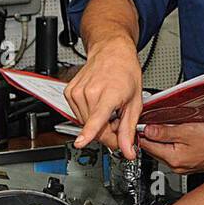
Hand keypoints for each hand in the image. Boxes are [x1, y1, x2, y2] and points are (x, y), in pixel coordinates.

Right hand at [63, 36, 142, 154]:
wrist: (112, 53)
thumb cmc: (125, 72)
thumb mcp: (135, 103)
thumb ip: (129, 130)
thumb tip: (127, 151)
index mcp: (108, 94)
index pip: (96, 118)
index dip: (88, 133)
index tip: (80, 142)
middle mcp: (89, 93)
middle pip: (93, 129)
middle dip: (107, 132)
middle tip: (118, 119)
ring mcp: (76, 92)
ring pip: (85, 123)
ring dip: (97, 124)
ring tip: (108, 108)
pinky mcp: (68, 93)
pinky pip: (78, 115)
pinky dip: (88, 115)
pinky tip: (97, 105)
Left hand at [136, 122, 203, 174]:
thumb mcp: (189, 130)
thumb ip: (166, 131)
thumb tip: (147, 130)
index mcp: (173, 158)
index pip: (146, 145)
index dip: (141, 132)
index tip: (140, 122)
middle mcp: (176, 166)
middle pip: (153, 149)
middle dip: (150, 136)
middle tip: (150, 121)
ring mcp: (183, 166)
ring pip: (163, 150)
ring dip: (162, 139)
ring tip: (165, 127)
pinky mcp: (190, 164)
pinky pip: (174, 152)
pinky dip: (172, 143)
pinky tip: (178, 136)